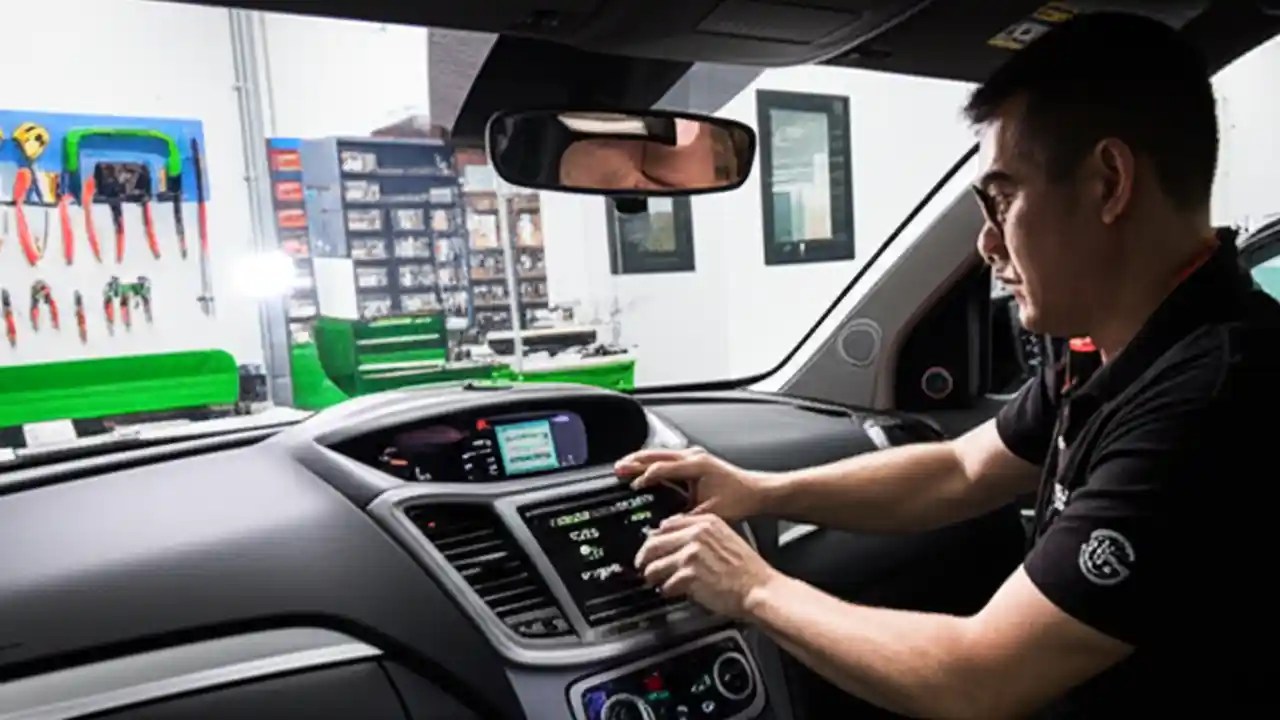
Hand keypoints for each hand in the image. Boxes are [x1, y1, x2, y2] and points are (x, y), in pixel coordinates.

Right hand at [614, 447, 771, 521]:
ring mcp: (695, 457)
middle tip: (618, 467)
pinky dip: (654, 461)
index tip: (632, 485)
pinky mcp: (697, 461)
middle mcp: (694, 457)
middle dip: (636, 461)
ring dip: (643, 459)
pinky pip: (669, 458)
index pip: (662, 468)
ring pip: (662, 454)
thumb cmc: (740, 499)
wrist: (758, 492)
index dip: (645, 476)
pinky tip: (646, 467)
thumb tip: (666, 526)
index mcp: (696, 466)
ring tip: (625, 465)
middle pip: (657, 455)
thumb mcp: (711, 513)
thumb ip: (687, 518)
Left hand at [634, 513, 779, 619]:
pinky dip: (667, 591)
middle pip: (653, 543)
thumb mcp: (726, 538)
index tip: (652, 547)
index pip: (666, 525)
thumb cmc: (747, 570)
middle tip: (643, 566)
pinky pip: (665, 585)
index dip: (655, 538)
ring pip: (654, 565)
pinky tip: (672, 592)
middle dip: (645, 558)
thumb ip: (701, 534)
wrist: (760, 589)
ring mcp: (691, 555)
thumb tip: (674, 538)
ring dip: (652, 576)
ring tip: (655, 581)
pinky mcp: (688, 576)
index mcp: (706, 522)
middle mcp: (696, 534)